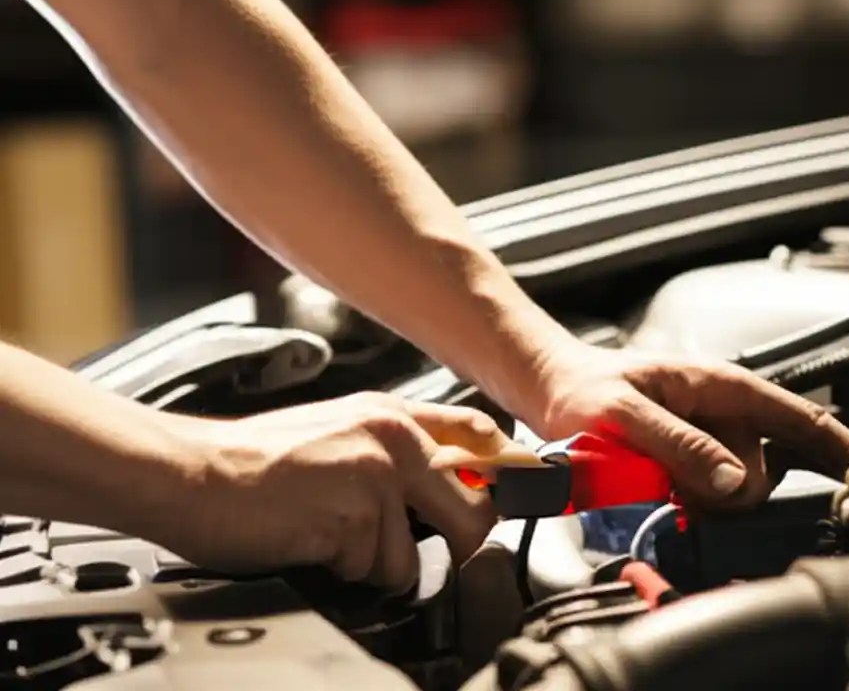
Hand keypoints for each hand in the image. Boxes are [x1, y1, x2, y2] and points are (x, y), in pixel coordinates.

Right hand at [150, 393, 521, 591]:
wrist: (190, 472)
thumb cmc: (254, 460)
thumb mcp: (340, 432)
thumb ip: (397, 453)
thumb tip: (451, 485)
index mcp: (393, 414)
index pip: (483, 436)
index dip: (510, 471)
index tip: (522, 491)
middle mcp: (394, 439)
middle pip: (475, 511)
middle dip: (457, 544)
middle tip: (413, 545)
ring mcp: (377, 478)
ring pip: (416, 555)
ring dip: (378, 561)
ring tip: (330, 533)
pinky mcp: (354, 517)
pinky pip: (375, 570)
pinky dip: (346, 570)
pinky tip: (313, 542)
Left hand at [528, 342, 848, 507]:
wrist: (549, 389)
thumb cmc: (583, 388)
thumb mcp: (624, 414)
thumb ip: (679, 445)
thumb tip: (731, 482)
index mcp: (722, 386)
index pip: (801, 418)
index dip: (842, 450)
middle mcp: (726, 412)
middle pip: (765, 472)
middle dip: (729, 492)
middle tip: (678, 487)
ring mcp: (711, 438)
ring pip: (737, 490)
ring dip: (703, 500)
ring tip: (655, 482)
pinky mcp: (693, 462)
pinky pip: (713, 494)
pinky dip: (695, 504)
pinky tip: (665, 494)